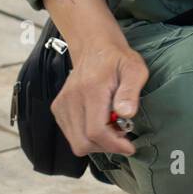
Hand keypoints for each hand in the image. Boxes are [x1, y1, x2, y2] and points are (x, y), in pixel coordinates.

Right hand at [50, 41, 148, 158]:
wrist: (93, 47)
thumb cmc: (117, 59)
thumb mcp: (134, 70)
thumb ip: (131, 92)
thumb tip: (126, 114)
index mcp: (91, 90)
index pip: (96, 131)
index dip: (114, 145)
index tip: (130, 146)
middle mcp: (71, 99)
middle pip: (83, 142)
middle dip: (106, 146)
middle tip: (121, 135)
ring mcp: (62, 104)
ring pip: (76, 143)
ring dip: (97, 143)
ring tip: (111, 127)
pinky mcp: (58, 108)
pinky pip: (71, 135)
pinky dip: (86, 137)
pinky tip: (98, 124)